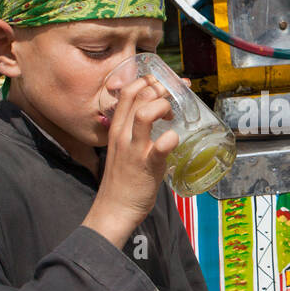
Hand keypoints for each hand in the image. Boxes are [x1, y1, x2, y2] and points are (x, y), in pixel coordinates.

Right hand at [83, 76, 178, 248]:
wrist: (114, 209)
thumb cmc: (123, 180)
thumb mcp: (122, 148)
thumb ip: (134, 132)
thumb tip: (156, 118)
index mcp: (117, 128)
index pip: (128, 91)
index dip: (148, 80)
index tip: (164, 84)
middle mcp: (122, 135)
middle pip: (138, 96)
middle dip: (160, 88)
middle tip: (174, 96)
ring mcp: (134, 150)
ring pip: (144, 113)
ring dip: (163, 107)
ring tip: (172, 116)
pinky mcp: (147, 166)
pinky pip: (161, 146)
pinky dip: (172, 138)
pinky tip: (175, 139)